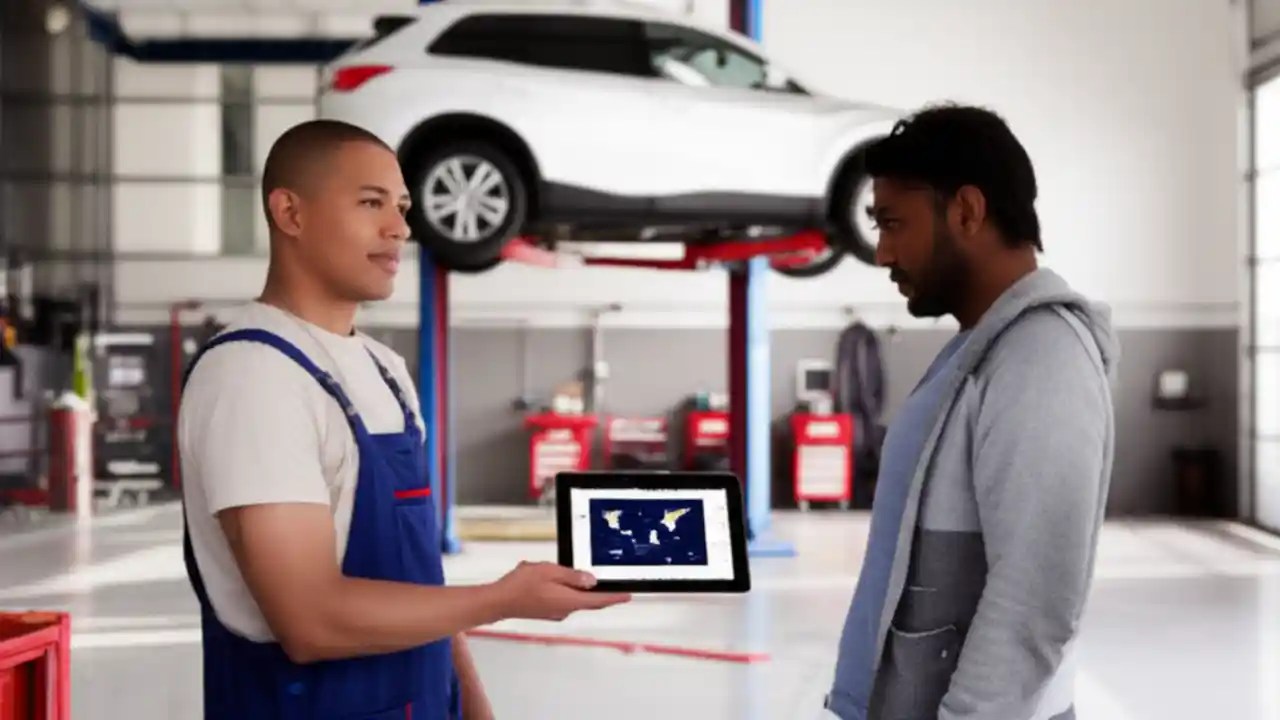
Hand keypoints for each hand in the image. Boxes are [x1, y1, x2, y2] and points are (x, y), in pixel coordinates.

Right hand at [490, 561, 630, 620]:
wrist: (498, 601)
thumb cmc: (520, 586)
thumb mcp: (550, 571)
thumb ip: (573, 576)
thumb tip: (591, 580)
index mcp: (569, 601)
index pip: (599, 600)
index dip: (615, 597)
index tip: (628, 595)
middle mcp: (565, 610)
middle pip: (589, 601)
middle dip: (599, 593)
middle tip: (612, 586)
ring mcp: (556, 612)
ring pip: (574, 599)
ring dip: (576, 588)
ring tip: (569, 574)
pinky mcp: (547, 611)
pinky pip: (563, 599)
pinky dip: (564, 590)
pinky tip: (554, 580)